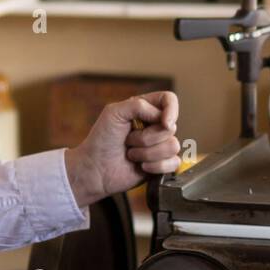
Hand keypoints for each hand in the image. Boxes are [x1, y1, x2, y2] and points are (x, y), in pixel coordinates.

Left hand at [65, 91, 180, 208]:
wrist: (95, 169)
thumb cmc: (100, 140)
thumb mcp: (114, 112)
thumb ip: (138, 105)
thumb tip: (162, 116)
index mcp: (145, 109)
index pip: (169, 100)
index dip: (171, 110)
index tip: (164, 122)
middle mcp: (154, 125)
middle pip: (171, 127)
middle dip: (146, 137)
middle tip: (128, 140)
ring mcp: (159, 145)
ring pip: (173, 146)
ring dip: (147, 153)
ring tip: (131, 154)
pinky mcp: (161, 164)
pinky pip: (174, 163)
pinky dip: (156, 166)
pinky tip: (141, 166)